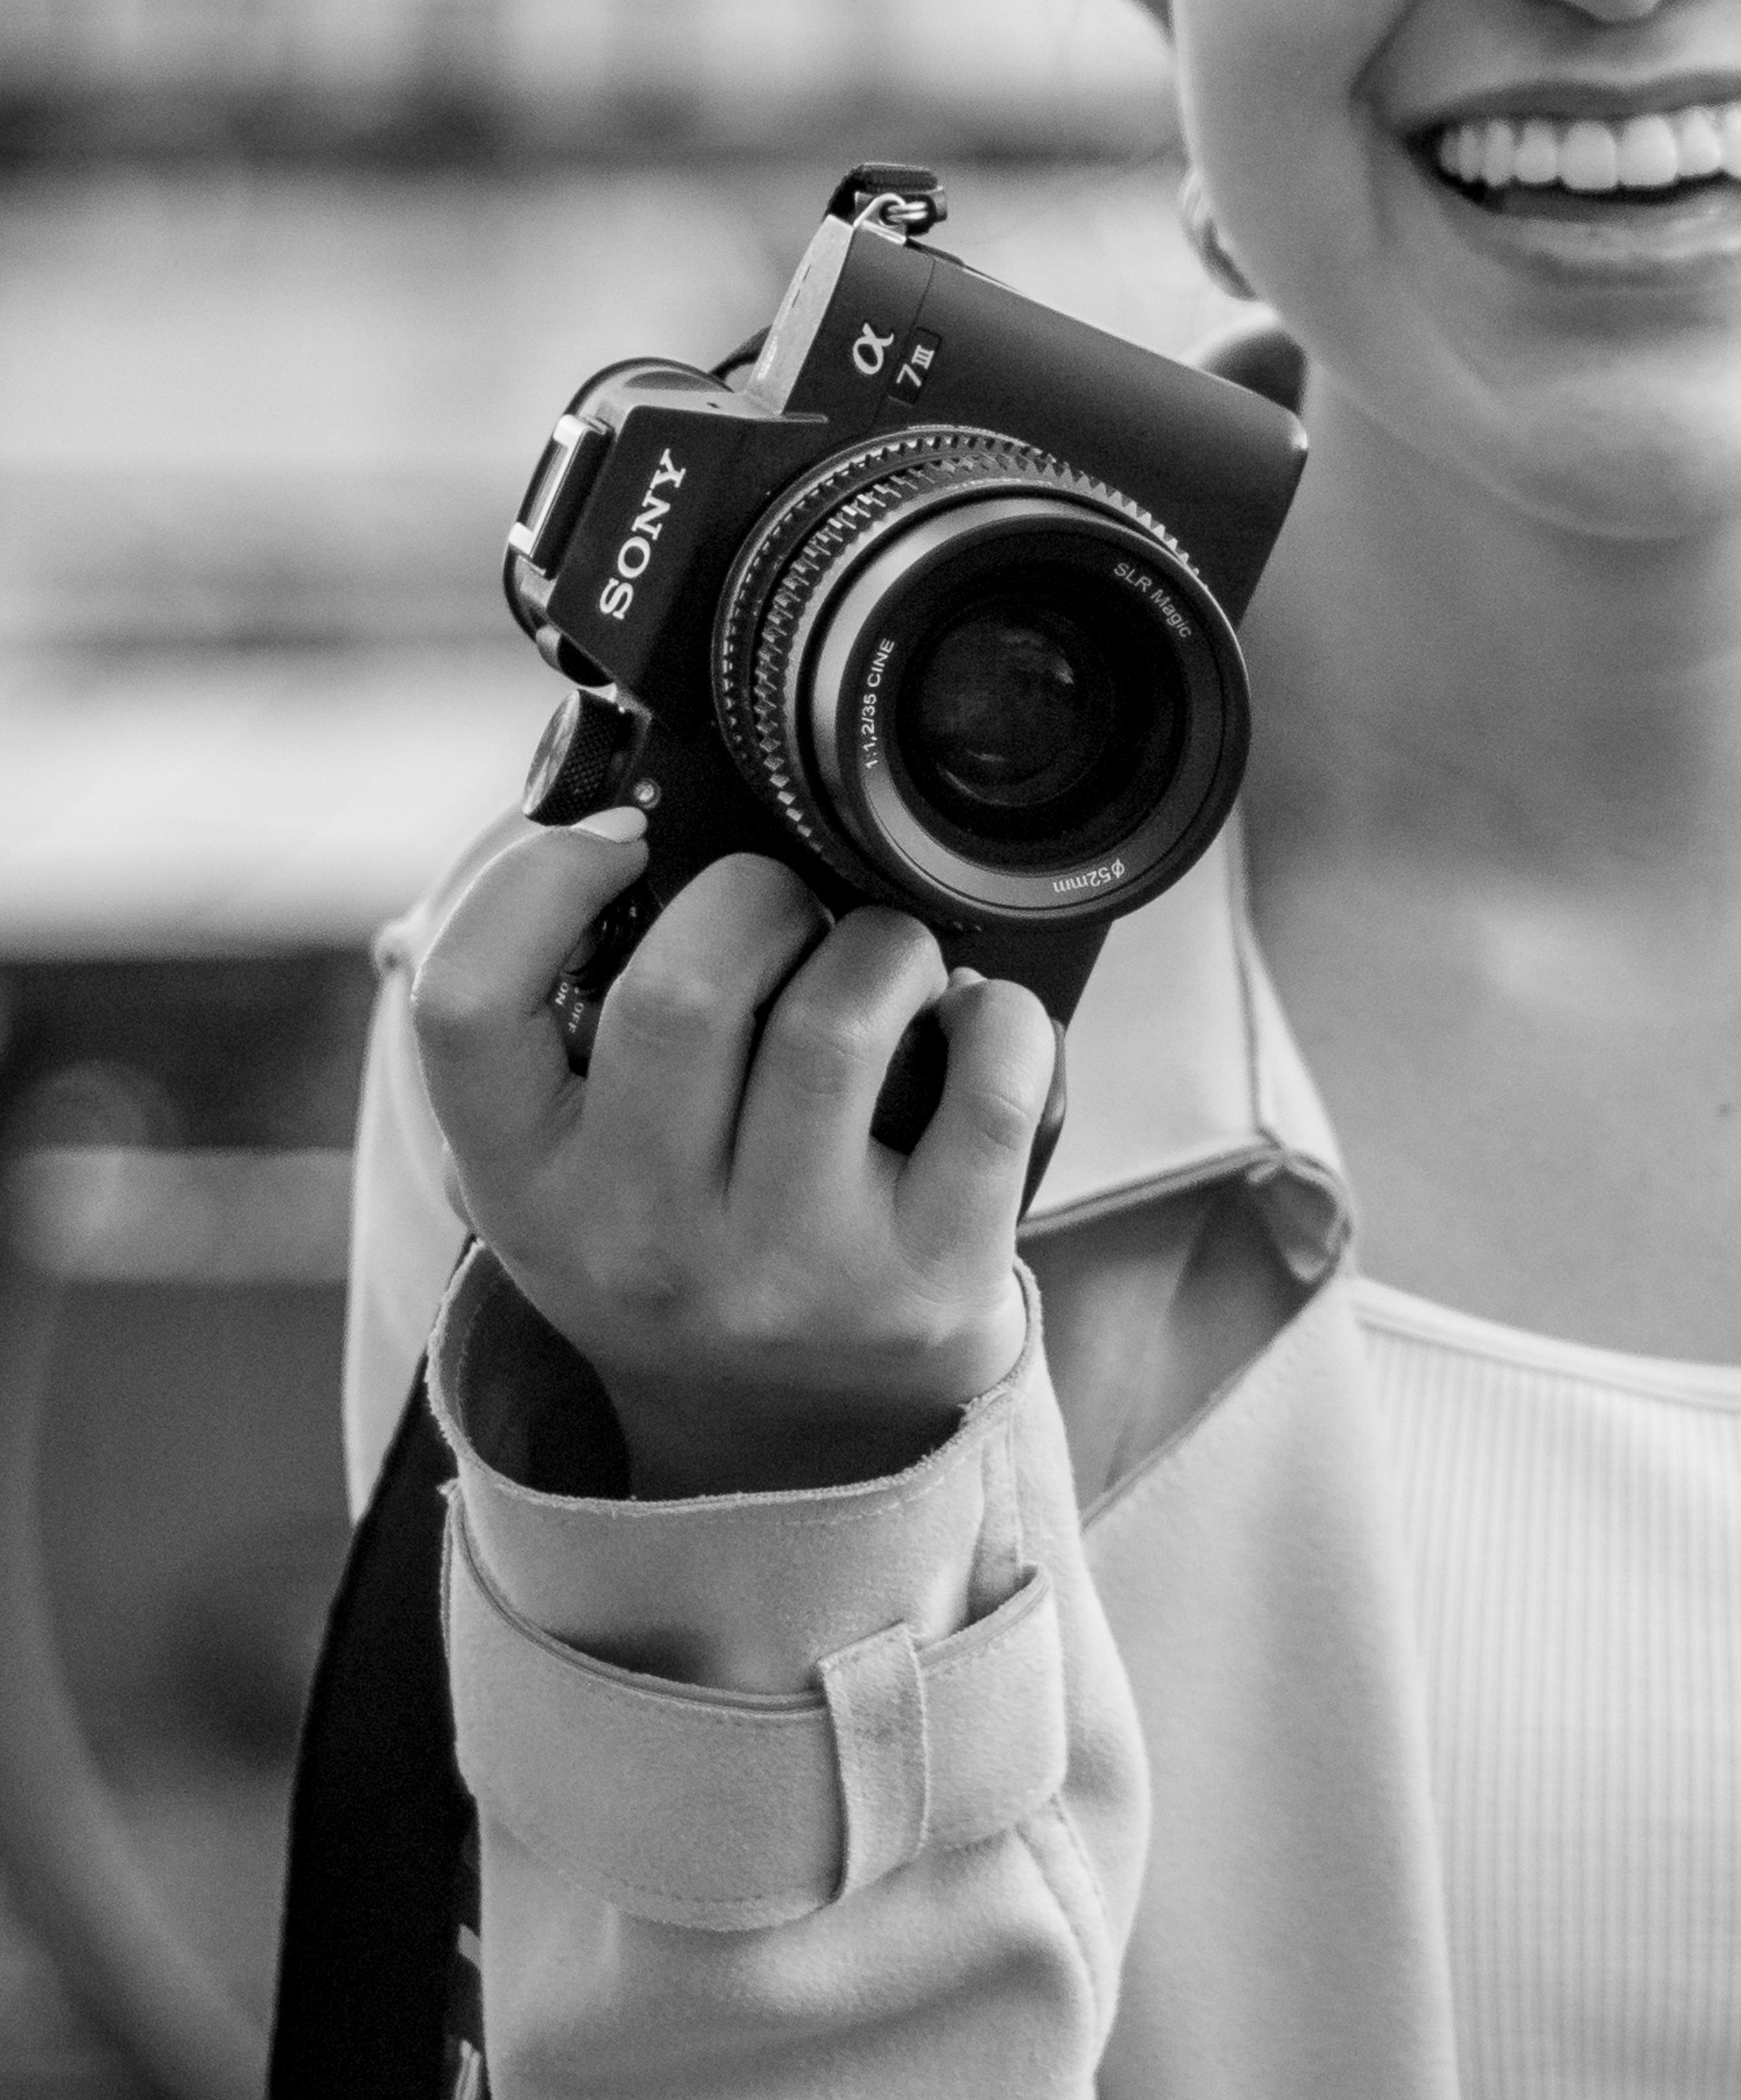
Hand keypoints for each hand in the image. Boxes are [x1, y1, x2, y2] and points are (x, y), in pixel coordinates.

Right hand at [411, 817, 1056, 1495]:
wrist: (795, 1446)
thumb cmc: (685, 1247)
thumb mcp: (573, 1161)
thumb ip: (552, 1004)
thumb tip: (593, 815)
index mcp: (525, 1193)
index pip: (465, 1001)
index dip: (536, 880)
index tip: (620, 846)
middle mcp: (640, 1246)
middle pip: (684, 987)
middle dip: (755, 894)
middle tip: (783, 914)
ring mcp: (789, 1276)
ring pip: (840, 1016)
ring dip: (879, 944)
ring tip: (881, 969)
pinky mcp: (928, 1283)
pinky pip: (988, 1086)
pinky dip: (999, 1016)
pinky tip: (971, 1022)